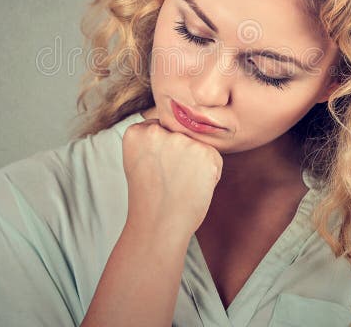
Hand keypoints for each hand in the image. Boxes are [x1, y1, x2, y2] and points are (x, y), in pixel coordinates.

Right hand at [122, 118, 222, 239]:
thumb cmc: (150, 199)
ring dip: (196, 162)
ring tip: (181, 184)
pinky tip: (194, 187)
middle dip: (181, 153)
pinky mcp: (205, 153)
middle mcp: (157, 131)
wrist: (159, 227)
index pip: (161, 128)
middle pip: (180, 133)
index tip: (158, 170)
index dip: (164, 151)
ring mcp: (182, 141)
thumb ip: (152, 140)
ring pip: (198, 144)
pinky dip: (210, 174)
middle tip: (170, 179)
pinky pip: (214, 158)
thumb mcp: (139, 161)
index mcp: (136, 132)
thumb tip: (178, 124)